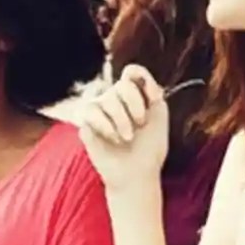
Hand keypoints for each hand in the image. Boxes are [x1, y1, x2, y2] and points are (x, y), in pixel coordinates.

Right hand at [76, 64, 169, 192]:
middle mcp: (114, 99)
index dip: (141, 76)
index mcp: (133, 96)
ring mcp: (98, 111)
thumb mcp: (159, 117)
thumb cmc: (149, 148)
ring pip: (106, 99)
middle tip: (140, 123)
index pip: (131, 72)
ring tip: (127, 137)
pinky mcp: (85, 123)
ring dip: (122, 120)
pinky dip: (106, 125)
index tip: (153, 96)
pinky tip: (113, 138)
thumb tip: (142, 78)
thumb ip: (154, 93)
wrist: (137, 172)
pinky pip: (91, 112)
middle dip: (135, 104)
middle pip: (122, 85)